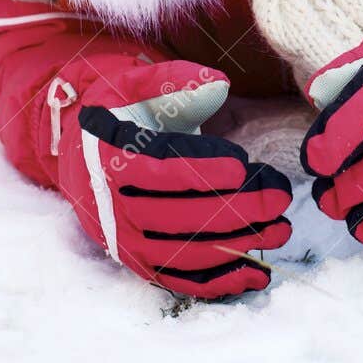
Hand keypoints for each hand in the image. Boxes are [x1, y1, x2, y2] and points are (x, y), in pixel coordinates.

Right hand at [50, 55, 292, 297]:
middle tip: (280, 197)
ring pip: (187, 252)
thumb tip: (220, 84)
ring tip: (281, 229)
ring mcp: (126, 243)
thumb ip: (175, 80)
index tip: (242, 165)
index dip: (201, 170)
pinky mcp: (141, 266)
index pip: (159, 170)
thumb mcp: (136, 85)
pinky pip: (182, 281)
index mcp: (108, 158)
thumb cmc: (118, 113)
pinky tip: (258, 274)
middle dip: (237, 208)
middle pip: (181, 216)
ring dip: (238, 245)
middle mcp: (112, 208)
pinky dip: (221, 282)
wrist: (82, 154)